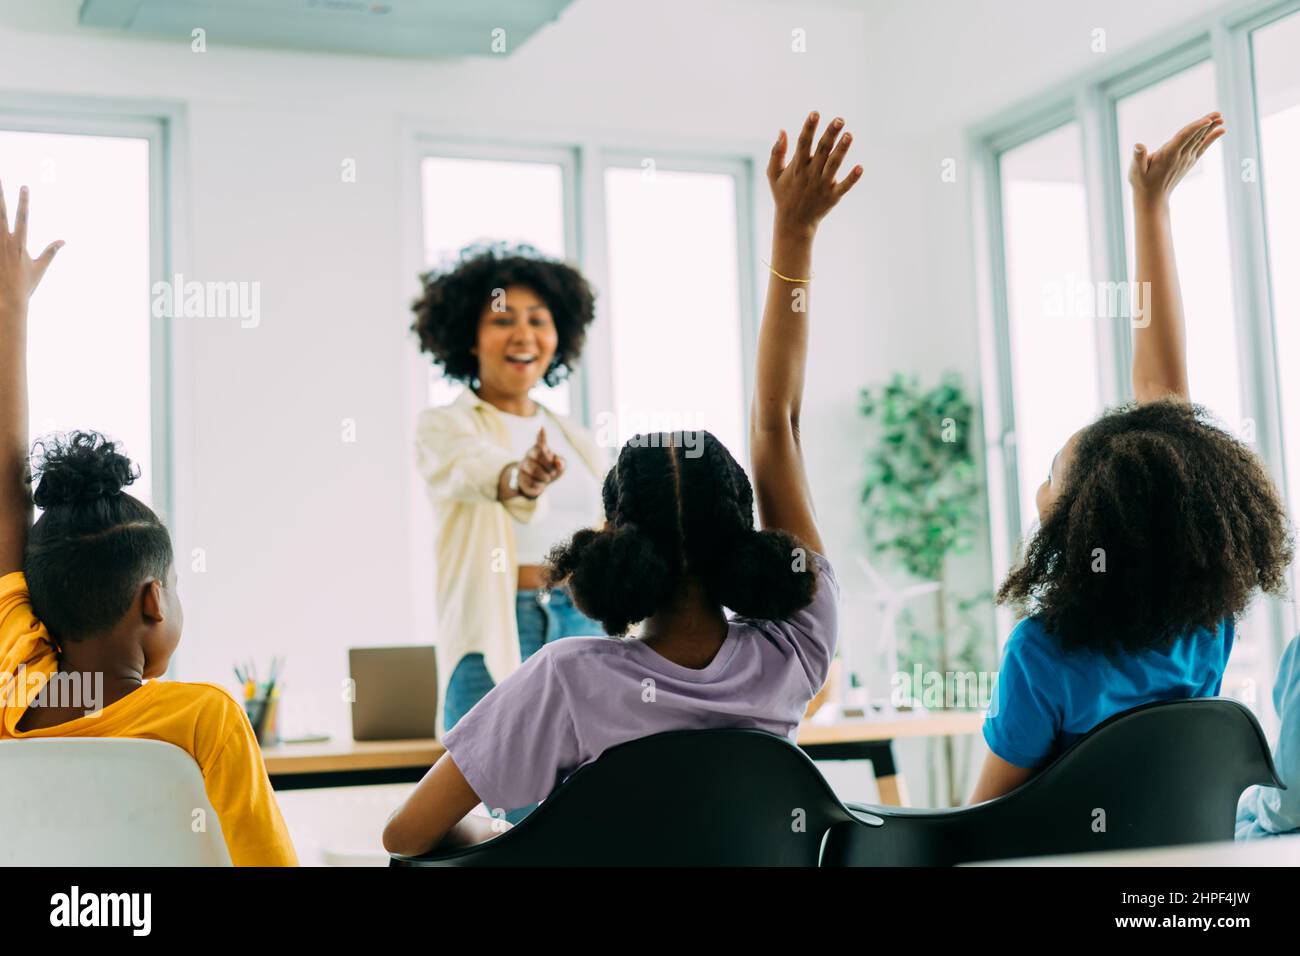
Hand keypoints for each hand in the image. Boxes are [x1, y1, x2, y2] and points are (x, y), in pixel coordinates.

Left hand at [0, 183, 63, 317]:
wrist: (9, 300)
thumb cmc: (26, 285)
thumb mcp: (40, 267)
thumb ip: (51, 251)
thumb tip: (63, 241)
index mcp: (20, 243)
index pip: (23, 217)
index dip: (24, 201)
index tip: (24, 186)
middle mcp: (5, 242)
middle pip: (1, 214)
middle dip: (0, 196)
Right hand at [517, 427, 564, 498]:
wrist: (538, 483)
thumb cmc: (550, 470)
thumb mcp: (559, 466)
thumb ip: (561, 462)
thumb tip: (559, 462)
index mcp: (540, 448)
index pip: (541, 441)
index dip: (541, 435)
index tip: (542, 428)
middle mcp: (530, 454)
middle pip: (539, 456)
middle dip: (549, 466)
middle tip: (553, 472)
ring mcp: (523, 465)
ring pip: (534, 470)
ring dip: (545, 477)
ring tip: (547, 478)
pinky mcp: (520, 477)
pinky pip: (531, 481)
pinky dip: (539, 485)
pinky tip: (539, 483)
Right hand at [766, 111, 862, 236]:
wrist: (793, 223)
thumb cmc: (783, 194)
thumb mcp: (773, 175)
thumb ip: (777, 153)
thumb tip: (782, 131)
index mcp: (797, 167)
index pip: (803, 143)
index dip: (809, 128)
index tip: (815, 113)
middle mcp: (810, 174)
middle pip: (822, 150)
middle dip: (830, 134)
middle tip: (840, 120)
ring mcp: (822, 185)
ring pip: (833, 165)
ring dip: (842, 150)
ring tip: (849, 135)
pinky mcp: (832, 196)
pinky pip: (843, 187)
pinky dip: (851, 179)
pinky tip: (860, 168)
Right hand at [1128, 112, 1224, 207]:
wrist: (1153, 198)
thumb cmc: (1142, 183)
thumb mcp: (1135, 171)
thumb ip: (1137, 158)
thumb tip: (1138, 146)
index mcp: (1168, 155)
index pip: (1184, 137)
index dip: (1196, 127)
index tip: (1208, 120)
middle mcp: (1180, 156)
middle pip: (1195, 136)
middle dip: (1207, 124)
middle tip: (1219, 113)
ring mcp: (1186, 159)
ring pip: (1200, 140)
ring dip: (1211, 129)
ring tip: (1221, 118)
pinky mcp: (1188, 162)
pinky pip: (1202, 147)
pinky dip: (1211, 139)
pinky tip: (1220, 131)